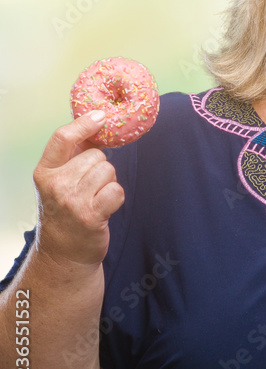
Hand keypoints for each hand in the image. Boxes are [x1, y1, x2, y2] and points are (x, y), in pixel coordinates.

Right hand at [32, 111, 124, 267]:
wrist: (64, 253)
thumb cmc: (65, 213)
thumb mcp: (58, 183)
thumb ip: (71, 158)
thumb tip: (94, 127)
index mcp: (45, 172)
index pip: (63, 138)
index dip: (85, 123)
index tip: (101, 115)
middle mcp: (56, 184)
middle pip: (96, 156)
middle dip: (101, 168)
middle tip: (91, 188)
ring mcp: (73, 200)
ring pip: (109, 171)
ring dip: (109, 183)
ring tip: (96, 198)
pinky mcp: (91, 215)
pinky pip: (117, 190)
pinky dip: (117, 197)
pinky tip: (105, 208)